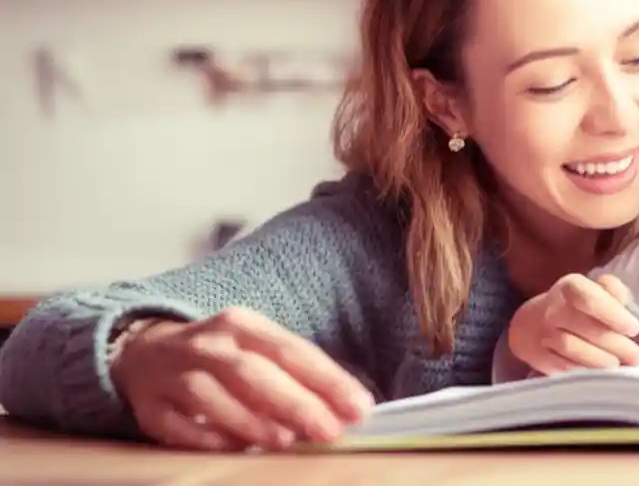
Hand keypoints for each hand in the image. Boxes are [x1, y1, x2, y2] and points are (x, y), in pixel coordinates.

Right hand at [110, 307, 374, 451]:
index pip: (292, 350)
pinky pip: (178, 426)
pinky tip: (236, 450)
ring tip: (286, 440)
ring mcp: (173, 374)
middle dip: (295, 403)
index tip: (359, 407)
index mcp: (242, 325)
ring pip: (212, 396)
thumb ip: (299, 376)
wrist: (144, 353)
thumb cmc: (222, 357)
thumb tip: (349, 408)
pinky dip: (207, 438)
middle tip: (329, 430)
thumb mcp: (259, 350)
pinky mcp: (150, 407)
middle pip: (253, 372)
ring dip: (251, 421)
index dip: (327, 380)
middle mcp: (207, 344)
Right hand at [507, 273, 638, 374]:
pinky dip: (586, 372)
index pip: (589, 299)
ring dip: (602, 362)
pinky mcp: (540, 358)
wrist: (531, 323)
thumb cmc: (574, 306)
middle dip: (617, 345)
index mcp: (569, 288)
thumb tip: (621, 299)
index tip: (633, 329)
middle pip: (586, 329)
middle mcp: (553, 310)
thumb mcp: (591, 288)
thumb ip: (611, 289)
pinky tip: (602, 375)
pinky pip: (564, 367)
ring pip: (574, 351)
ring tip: (621, 366)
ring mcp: (544, 335)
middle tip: (637, 357)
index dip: (613, 315)